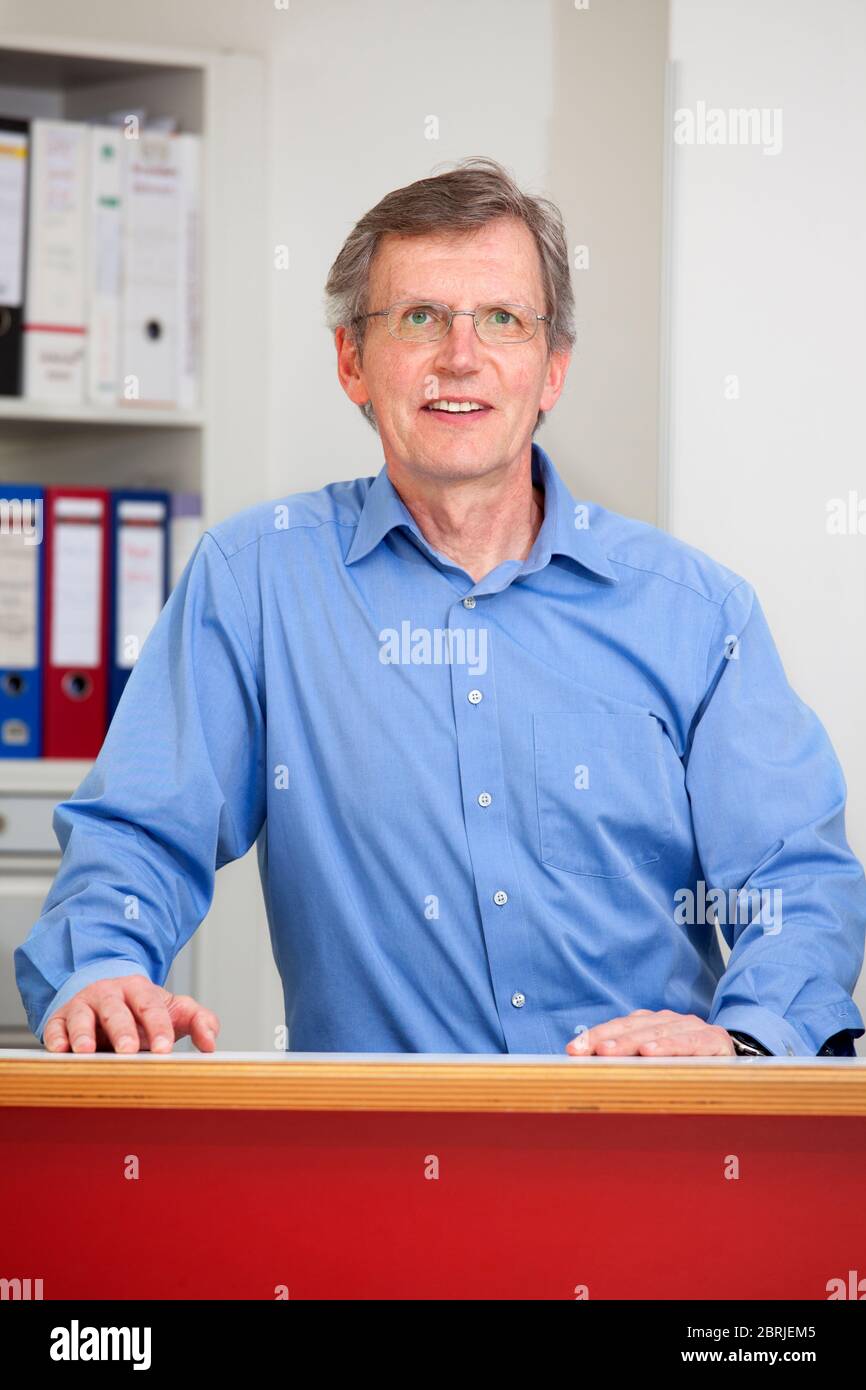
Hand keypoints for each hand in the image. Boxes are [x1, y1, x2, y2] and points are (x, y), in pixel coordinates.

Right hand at [43, 974, 219, 1054]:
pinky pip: (55, 1026)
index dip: (159, 1028)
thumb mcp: (173, 1010)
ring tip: (86, 1051)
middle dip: (122, 1030)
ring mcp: (83, 1005)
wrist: (106, 991)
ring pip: (82, 1015)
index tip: (165, 1049)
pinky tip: (60, 1050)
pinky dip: (56, 1037)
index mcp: (139, 990)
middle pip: (116, 1009)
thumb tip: (211, 1043)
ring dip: (83, 1033)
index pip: (151, 1007)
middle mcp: (109, 994)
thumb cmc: (140, 1008)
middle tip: (129, 1050)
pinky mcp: (61, 1018)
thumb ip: (199, 1021)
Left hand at [565, 1009, 735, 1056]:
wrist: (739, 1065)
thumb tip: (588, 1071)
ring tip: (610, 1052)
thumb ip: (630, 1063)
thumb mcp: (658, 1065)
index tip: (573, 1050)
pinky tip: (650, 1053)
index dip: (596, 1036)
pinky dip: (669, 1047)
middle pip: (634, 1027)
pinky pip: (689, 1043)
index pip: (619, 1026)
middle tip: (588, 1051)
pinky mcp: (714, 1041)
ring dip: (631, 1043)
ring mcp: (693, 1028)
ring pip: (658, 1033)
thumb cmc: (691, 1068)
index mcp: (654, 1024)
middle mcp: (671, 1021)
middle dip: (608, 1039)